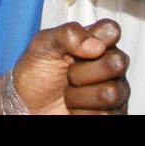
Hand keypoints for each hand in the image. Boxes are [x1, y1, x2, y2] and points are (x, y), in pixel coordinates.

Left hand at [12, 19, 129, 113]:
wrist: (28, 104)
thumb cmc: (36, 74)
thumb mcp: (42, 45)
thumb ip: (67, 35)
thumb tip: (95, 44)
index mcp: (94, 42)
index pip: (112, 30)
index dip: (99, 39)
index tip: (82, 48)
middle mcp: (109, 65)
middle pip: (116, 63)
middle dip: (82, 72)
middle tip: (69, 74)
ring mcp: (114, 91)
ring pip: (110, 93)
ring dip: (80, 96)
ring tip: (69, 92)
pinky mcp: (111, 114)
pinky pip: (105, 115)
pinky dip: (81, 112)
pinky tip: (76, 107)